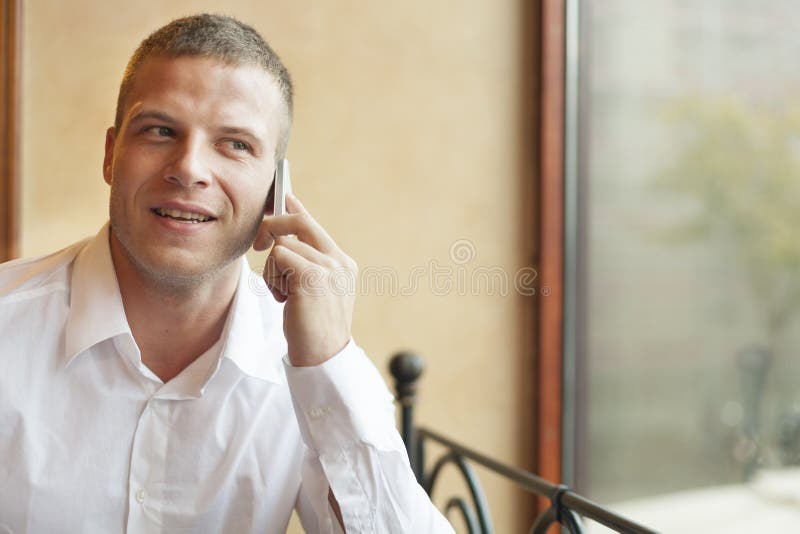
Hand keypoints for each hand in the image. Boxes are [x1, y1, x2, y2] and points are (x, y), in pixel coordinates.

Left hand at [253, 193, 356, 366]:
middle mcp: (339, 261)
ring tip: (283, 295)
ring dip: (272, 270)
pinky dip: (273, 277)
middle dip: (272, 225)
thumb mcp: (314, 291)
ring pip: (283, 245)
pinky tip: (283, 299)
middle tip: (258, 243)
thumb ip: (305, 265)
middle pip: (300, 222)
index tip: (282, 196)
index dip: (295, 208)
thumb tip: (280, 238)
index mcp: (342, 263)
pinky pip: (278, 257)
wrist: (323, 358)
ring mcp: (328, 268)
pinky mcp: (312, 276)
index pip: (314, 224)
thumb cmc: (313, 328)